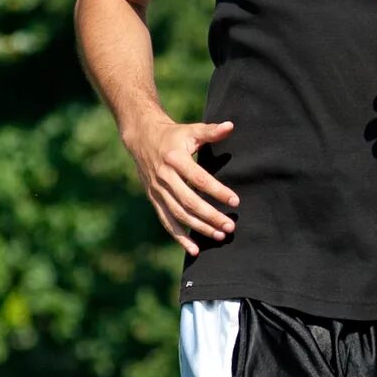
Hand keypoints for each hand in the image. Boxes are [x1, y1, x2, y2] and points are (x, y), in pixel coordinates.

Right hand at [125, 117, 238, 253]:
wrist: (141, 137)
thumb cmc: (173, 135)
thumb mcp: (191, 130)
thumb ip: (211, 131)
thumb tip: (230, 126)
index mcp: (175, 159)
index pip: (199, 179)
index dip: (217, 191)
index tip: (235, 201)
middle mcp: (164, 177)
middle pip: (189, 201)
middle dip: (210, 216)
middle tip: (230, 226)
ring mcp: (158, 190)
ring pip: (179, 215)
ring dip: (199, 228)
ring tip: (220, 236)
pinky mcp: (154, 199)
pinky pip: (166, 221)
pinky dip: (179, 237)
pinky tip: (194, 250)